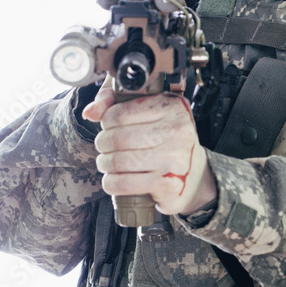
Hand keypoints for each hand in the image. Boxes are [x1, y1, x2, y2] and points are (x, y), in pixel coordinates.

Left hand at [83, 77, 217, 215]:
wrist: (195, 174)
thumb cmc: (167, 139)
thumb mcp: (149, 111)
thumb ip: (116, 102)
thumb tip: (90, 112)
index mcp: (172, 107)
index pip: (121, 112)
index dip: (106, 121)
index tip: (109, 126)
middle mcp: (177, 131)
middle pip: (118, 138)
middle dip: (103, 144)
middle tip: (105, 147)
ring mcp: (174, 159)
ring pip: (119, 161)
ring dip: (105, 163)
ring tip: (107, 162)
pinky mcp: (168, 184)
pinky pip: (125, 183)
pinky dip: (111, 182)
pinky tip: (113, 178)